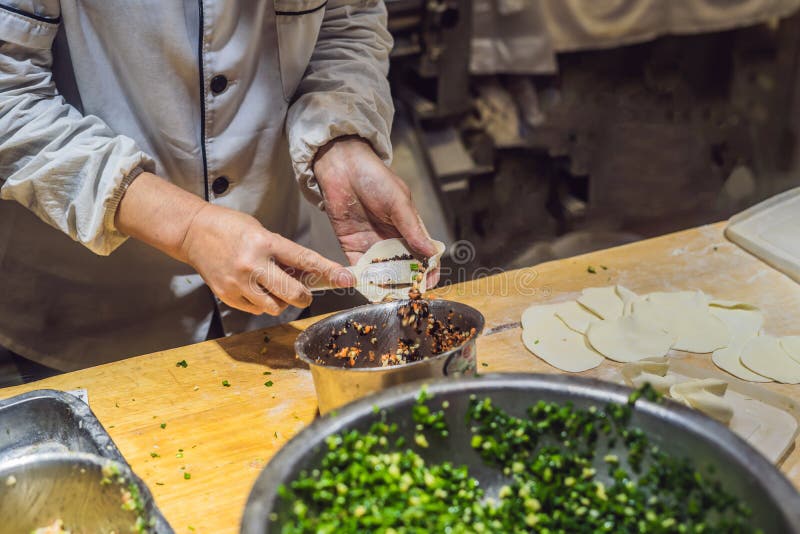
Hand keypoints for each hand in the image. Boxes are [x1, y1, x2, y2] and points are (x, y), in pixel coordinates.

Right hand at [178, 203, 353, 314]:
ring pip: (275, 307)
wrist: (192, 232)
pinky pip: (255, 310)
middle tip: (304, 294)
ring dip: (281, 302)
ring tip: (271, 287)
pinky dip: (261, 304)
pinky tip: (254, 289)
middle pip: (293, 294)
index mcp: (266, 242)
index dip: (328, 271)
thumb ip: (282, 254)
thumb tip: (305, 275)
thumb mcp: (262, 232)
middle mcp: (253, 264)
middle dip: (304, 297)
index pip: (305, 260)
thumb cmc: (230, 227)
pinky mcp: (227, 295)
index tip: (346, 279)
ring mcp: (238, 282)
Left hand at [313, 137, 439, 285]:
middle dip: (407, 284)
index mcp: (409, 228)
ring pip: (382, 273)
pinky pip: (359, 269)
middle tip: (407, 297)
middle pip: (403, 269)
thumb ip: (413, 229)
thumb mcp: (399, 202)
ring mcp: (372, 245)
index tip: (428, 285)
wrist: (342, 167)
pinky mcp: (351, 247)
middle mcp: (392, 240)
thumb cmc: (375, 178)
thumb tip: (432, 252)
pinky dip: (363, 280)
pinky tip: (368, 290)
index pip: (424, 255)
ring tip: (389, 298)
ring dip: (386, 286)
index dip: (428, 271)